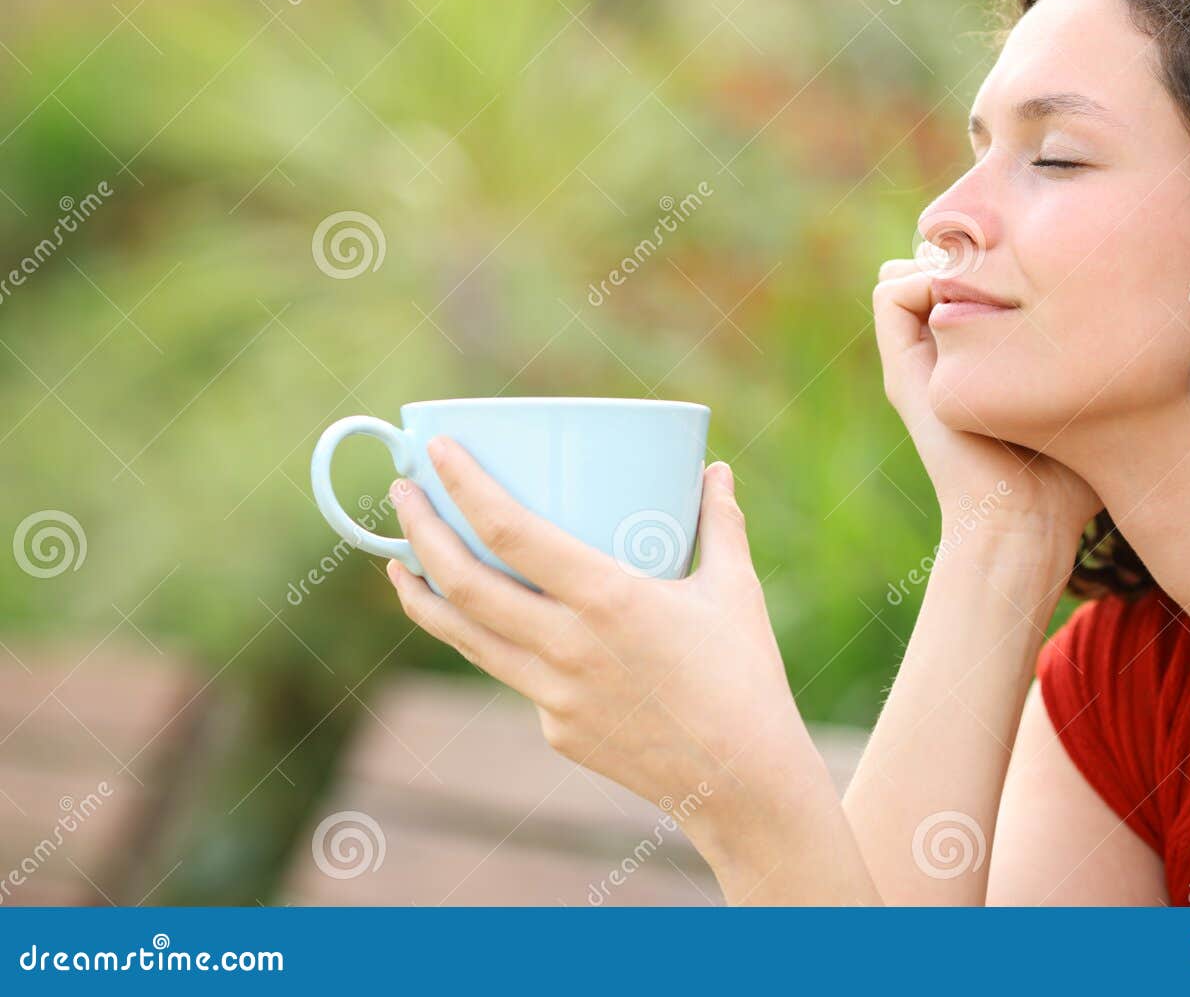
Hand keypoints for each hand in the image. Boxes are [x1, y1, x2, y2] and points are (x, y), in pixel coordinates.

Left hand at [384, 437, 819, 840]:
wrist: (742, 783)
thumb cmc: (746, 678)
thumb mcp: (735, 590)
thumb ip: (722, 523)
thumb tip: (715, 469)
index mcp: (608, 599)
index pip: (510, 532)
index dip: (464, 486)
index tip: (436, 450)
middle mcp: (566, 646)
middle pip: (463, 582)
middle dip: (419, 532)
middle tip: (402, 493)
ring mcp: (553, 695)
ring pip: (464, 636)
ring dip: (422, 594)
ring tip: (400, 562)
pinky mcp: (555, 729)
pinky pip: (512, 674)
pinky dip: (491, 640)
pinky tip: (491, 624)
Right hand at [873, 259, 1100, 537]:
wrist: (1025, 524)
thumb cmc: (1074, 477)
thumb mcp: (1095, 397)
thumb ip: (1105, 358)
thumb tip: (1169, 318)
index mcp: (979, 360)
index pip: (968, 275)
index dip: (995, 255)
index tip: (1045, 259)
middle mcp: (943, 354)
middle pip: (935, 266)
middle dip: (971, 252)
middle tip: (1022, 260)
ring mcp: (919, 361)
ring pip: (905, 272)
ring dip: (945, 262)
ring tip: (995, 278)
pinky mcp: (904, 371)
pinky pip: (890, 292)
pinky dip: (923, 278)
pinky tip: (975, 299)